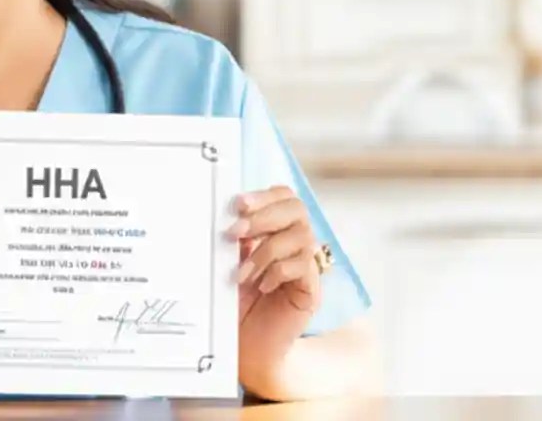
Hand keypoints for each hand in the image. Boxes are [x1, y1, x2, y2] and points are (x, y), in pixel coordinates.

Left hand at [227, 186, 321, 373]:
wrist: (245, 346)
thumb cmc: (236, 302)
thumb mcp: (229, 263)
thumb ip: (235, 239)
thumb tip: (229, 214)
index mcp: (278, 230)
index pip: (284, 197)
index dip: (264, 195)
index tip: (238, 203)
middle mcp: (297, 243)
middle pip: (296, 209)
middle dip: (263, 216)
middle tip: (234, 232)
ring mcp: (307, 265)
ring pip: (300, 236)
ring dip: (265, 250)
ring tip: (242, 272)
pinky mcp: (312, 289)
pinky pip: (304, 265)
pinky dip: (278, 271)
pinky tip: (262, 286)